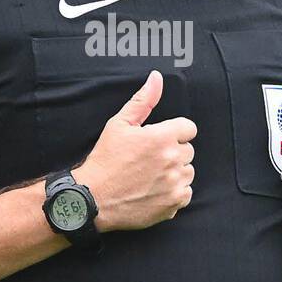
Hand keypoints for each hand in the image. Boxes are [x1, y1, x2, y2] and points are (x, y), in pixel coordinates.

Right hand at [74, 70, 196, 231]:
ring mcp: (175, 183)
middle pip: (188, 150)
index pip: (188, 128)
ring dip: (175, 172)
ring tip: (150, 175)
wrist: (94, 197)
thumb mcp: (119, 124)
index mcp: (163, 137)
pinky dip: (174, 192)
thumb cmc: (105, 160)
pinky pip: (185, 193)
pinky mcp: (173, 203)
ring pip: (188, 172)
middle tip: (149, 159)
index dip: (173, 132)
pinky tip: (154, 190)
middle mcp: (173, 159)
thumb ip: (143, 100)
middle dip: (172, 152)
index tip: (159, 140)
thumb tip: (156, 78)